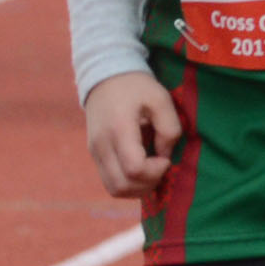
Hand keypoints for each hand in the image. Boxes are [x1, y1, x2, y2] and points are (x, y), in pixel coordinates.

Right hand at [83, 71, 182, 196]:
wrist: (104, 76)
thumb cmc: (136, 86)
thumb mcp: (160, 99)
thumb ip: (169, 128)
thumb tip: (164, 155)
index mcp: (118, 129)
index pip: (134, 169)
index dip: (155, 171)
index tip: (165, 157)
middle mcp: (101, 145)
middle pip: (122, 185)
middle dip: (147, 184)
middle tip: (160, 166)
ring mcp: (95, 152)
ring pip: (114, 189)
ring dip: (137, 188)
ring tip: (150, 171)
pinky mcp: (94, 155)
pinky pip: (110, 182)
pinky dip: (127, 184)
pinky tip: (140, 170)